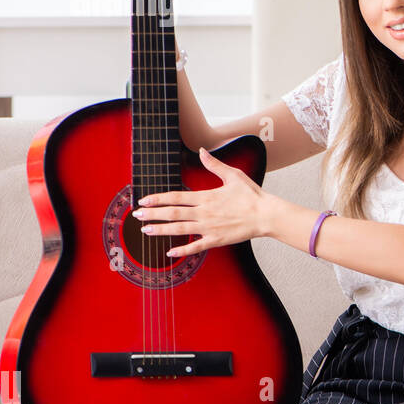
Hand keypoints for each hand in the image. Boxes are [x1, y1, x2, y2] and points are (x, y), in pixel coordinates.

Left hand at [132, 147, 269, 256]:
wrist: (266, 215)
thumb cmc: (252, 195)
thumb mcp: (233, 175)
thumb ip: (214, 164)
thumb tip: (202, 151)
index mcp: (206, 197)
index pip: (176, 197)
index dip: (158, 198)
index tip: (144, 200)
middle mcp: (204, 213)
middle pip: (173, 213)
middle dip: (152, 214)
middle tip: (137, 215)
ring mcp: (209, 228)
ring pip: (179, 230)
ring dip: (161, 230)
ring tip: (145, 230)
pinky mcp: (216, 240)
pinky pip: (196, 246)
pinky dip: (182, 250)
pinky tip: (170, 252)